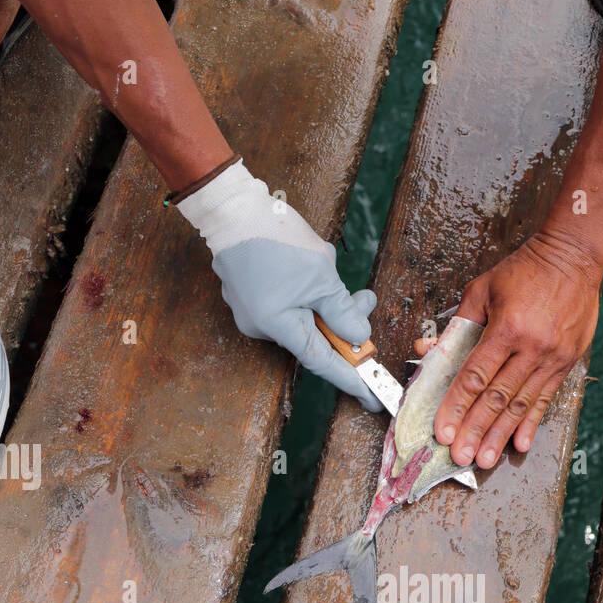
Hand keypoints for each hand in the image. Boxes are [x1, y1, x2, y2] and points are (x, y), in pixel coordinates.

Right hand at [176, 161, 379, 410]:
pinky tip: (307, 258)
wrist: (231, 205)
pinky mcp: (248, 288)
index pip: (322, 362)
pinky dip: (305, 284)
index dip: (350, 378)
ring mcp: (250, 306)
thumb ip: (343, 313)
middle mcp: (259, 324)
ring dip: (325, 294)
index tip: (371, 397)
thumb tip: (359, 337)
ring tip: (328, 262)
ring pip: (302, 311)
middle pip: (314, 334)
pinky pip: (286, 296)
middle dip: (343, 317)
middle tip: (366, 298)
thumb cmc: (274, 239)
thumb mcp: (321, 278)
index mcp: (277, 327)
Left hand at [429, 233, 602, 467]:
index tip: (444, 430)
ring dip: (500, 435)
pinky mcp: (567, 362)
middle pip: (496, 398)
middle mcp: (531, 347)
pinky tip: (520, 444)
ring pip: (520, 405)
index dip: (456, 407)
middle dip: (475, 430)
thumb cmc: (525, 269)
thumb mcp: (482, 290)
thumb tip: (428, 353)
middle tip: (461, 456)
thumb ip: (457, 326)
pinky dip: (531, 423)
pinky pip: (545, 399)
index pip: (475, 376)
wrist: (574, 255)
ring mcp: (552, 357)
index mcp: (506, 328)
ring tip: (485, 459)